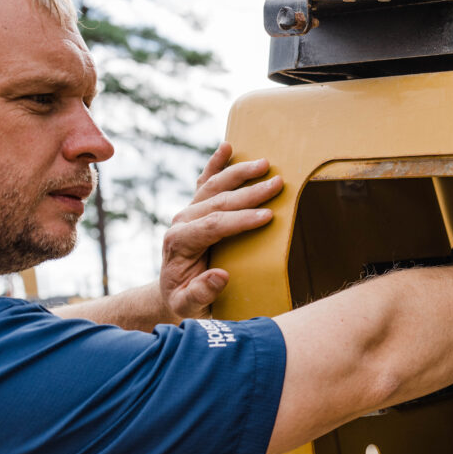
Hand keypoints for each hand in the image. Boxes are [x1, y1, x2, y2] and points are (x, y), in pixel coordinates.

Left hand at [159, 143, 278, 321]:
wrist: (174, 292)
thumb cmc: (186, 300)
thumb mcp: (189, 307)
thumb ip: (201, 294)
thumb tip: (220, 275)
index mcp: (178, 243)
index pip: (212, 225)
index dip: (240, 220)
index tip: (268, 216)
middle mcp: (180, 222)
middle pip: (217, 201)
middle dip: (249, 192)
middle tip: (278, 184)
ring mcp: (187, 212)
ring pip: (214, 186)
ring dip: (240, 173)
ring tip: (266, 164)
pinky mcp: (195, 208)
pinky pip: (205, 182)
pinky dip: (215, 164)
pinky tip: (227, 147)